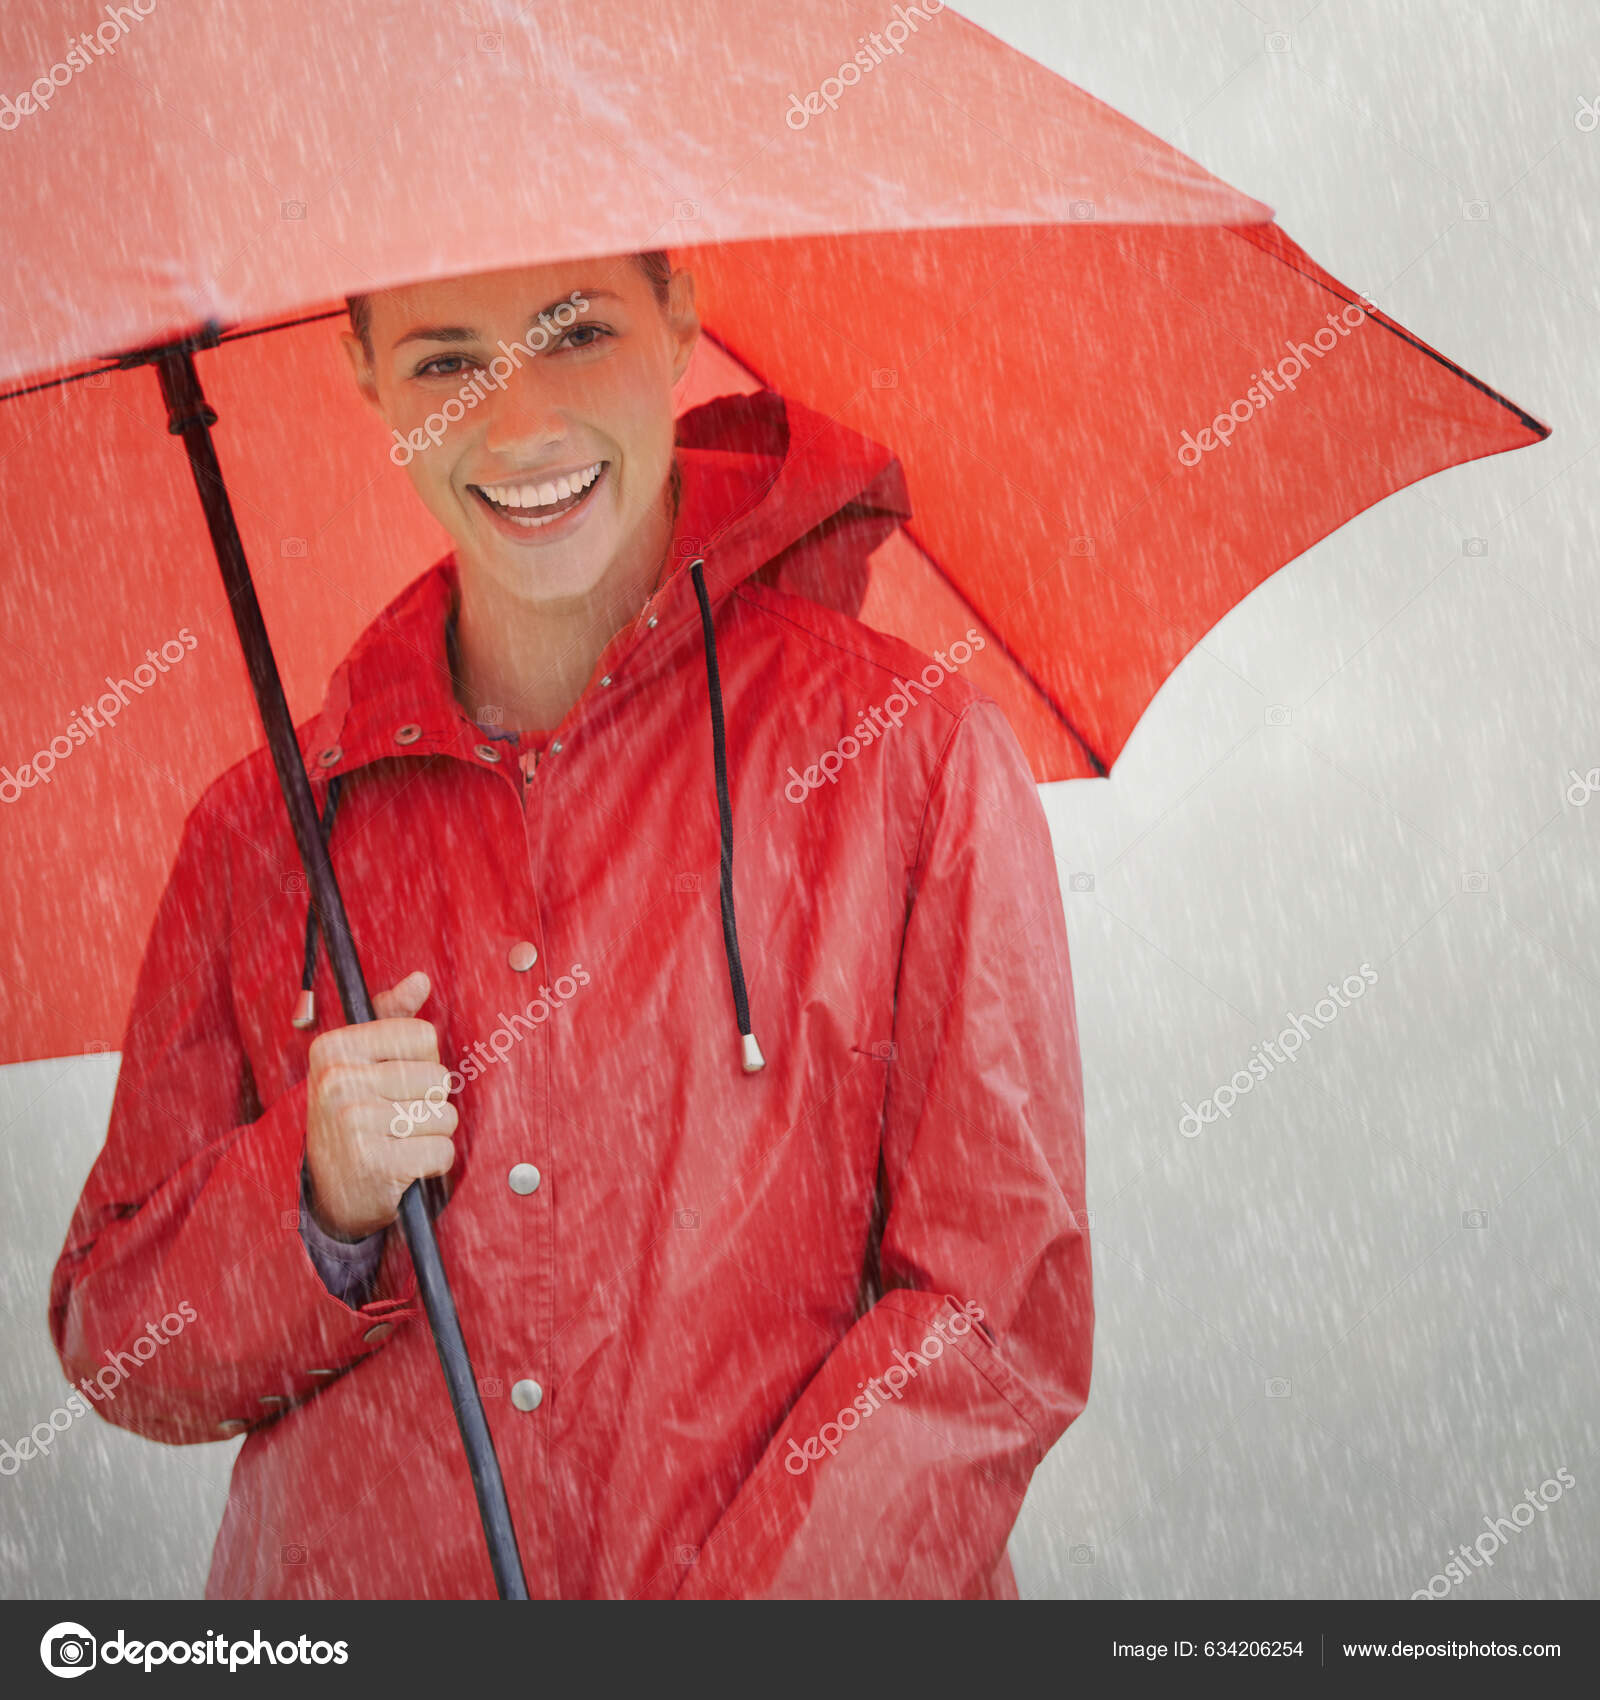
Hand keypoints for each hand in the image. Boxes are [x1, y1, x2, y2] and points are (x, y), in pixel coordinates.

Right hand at [303, 970, 455, 1241]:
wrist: (328, 1191)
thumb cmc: (353, 1116)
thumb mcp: (360, 1062)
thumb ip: (391, 1017)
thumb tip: (421, 979)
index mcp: (333, 1049)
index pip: (424, 1037)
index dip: (421, 1062)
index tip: (392, 1081)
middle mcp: (337, 1082)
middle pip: (438, 1078)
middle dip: (428, 1102)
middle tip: (394, 1119)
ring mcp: (353, 1123)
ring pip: (444, 1116)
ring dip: (431, 1134)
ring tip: (398, 1141)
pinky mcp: (374, 1163)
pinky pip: (442, 1151)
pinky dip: (433, 1163)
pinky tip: (403, 1165)